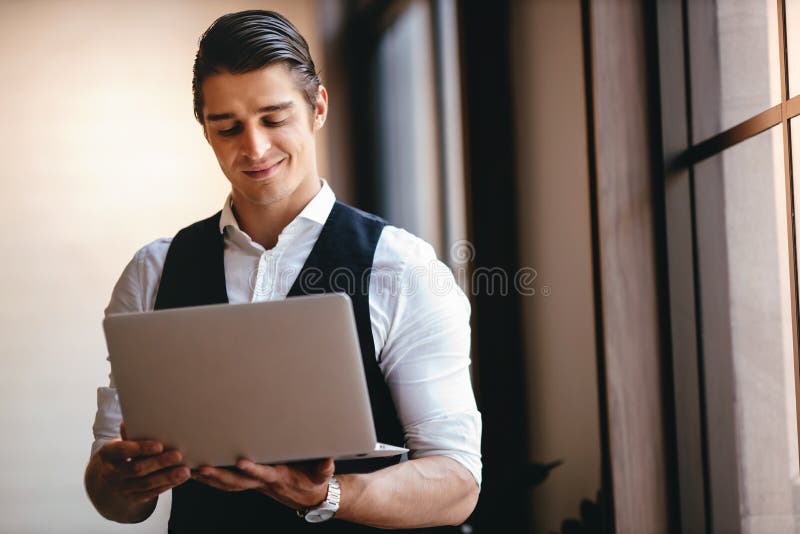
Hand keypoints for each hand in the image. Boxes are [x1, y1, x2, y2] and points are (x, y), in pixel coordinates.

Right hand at [92, 422, 190, 504]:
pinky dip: (168, 485)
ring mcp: (121, 488)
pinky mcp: (133, 497)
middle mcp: (111, 473)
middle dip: (159, 462)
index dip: (141, 448)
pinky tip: (180, 479)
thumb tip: (141, 416)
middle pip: (136, 468)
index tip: (160, 444)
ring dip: (167, 477)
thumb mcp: (123, 439)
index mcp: (107, 454)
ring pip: (146, 483)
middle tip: (178, 455)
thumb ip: (131, 432)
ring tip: (185, 470)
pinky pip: (152, 493)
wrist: (112, 473)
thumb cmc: (123, 450)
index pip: (122, 450)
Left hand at [192, 458, 334, 509]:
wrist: (309, 496)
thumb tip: (328, 460)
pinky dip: (209, 479)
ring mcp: (253, 484)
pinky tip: (195, 472)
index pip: (264, 474)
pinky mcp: (248, 481)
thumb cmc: (313, 480)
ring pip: (227, 484)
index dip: (253, 470)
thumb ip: (324, 468)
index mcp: (279, 477)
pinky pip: (226, 482)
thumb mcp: (322, 474)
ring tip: (190, 469)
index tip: (241, 462)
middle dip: (219, 475)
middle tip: (202, 467)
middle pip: (237, 482)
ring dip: (209, 478)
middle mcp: (262, 483)